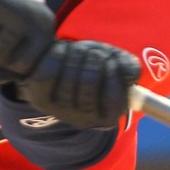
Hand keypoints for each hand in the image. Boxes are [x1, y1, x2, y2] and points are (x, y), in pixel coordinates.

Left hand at [12, 39, 140, 129]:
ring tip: (78, 48)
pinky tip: (62, 49)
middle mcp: (84, 120)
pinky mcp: (40, 99)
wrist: (63, 69)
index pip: (114, 97)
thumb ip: (129, 68)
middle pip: (90, 81)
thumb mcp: (118, 65)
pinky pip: (48, 73)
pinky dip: (57, 55)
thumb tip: (129, 76)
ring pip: (70, 76)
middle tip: (93, 50)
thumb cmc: (96, 67)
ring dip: (77, 53)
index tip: (110, 58)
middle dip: (94, 57)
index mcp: (108, 118)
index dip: (114, 70)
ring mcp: (60, 111)